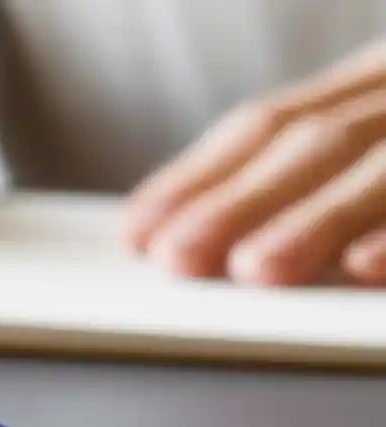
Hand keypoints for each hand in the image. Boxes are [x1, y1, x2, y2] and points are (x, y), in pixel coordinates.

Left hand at [125, 43, 385, 285]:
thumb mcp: (368, 143)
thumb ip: (301, 173)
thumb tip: (179, 236)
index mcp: (372, 84)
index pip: (267, 126)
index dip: (197, 180)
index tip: (137, 234)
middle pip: (315, 142)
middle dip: (238, 203)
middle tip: (178, 257)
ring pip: (383, 165)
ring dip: (313, 220)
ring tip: (255, 269)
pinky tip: (363, 265)